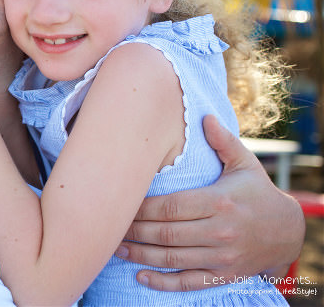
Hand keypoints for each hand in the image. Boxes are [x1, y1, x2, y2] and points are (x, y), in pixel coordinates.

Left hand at [115, 115, 303, 290]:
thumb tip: (204, 116)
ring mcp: (222, 257)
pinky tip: (141, 277)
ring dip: (140, 255)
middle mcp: (220, 231)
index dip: (142, 208)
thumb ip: (223, 142)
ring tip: (116, 247)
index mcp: (219, 202)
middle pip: (166, 233)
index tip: (121, 203)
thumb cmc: (257, 193)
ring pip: (172, 258)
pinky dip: (163, 282)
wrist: (288, 232)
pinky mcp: (224, 275)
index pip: (170, 207)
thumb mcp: (245, 164)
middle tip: (111, 225)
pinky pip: (189, 282)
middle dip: (135, 230)